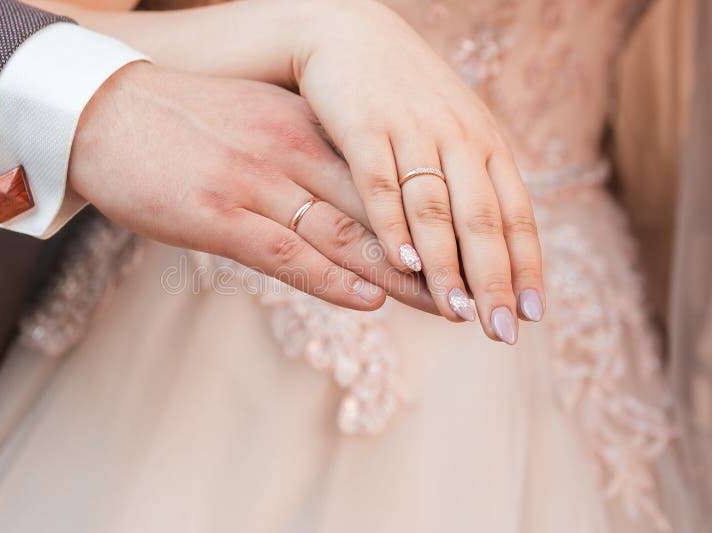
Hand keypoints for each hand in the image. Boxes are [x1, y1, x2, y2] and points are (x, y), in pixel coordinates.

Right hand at [41, 0, 544, 342]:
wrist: (101, 111)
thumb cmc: (174, 121)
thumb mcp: (251, 122)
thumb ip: (296, 150)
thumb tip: (335, 188)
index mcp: (302, 128)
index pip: (382, 179)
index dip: (428, 217)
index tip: (465, 246)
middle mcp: (293, 153)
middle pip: (382, 212)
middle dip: (435, 254)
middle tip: (477, 287)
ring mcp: (260, 184)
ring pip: (348, 236)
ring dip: (402, 276)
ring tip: (447, 306)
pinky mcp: (222, 215)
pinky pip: (290, 252)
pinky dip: (334, 279)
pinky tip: (372, 299)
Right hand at [289, 0, 543, 343]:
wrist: (350, 34)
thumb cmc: (403, 93)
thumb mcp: (450, 128)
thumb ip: (468, 180)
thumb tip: (489, 242)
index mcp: (483, 142)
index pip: (515, 213)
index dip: (526, 265)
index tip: (533, 313)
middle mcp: (457, 136)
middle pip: (482, 219)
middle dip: (494, 279)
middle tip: (502, 330)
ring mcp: (412, 130)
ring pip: (436, 207)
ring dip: (447, 264)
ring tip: (457, 312)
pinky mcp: (365, 126)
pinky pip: (381, 183)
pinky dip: (393, 224)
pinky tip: (402, 263)